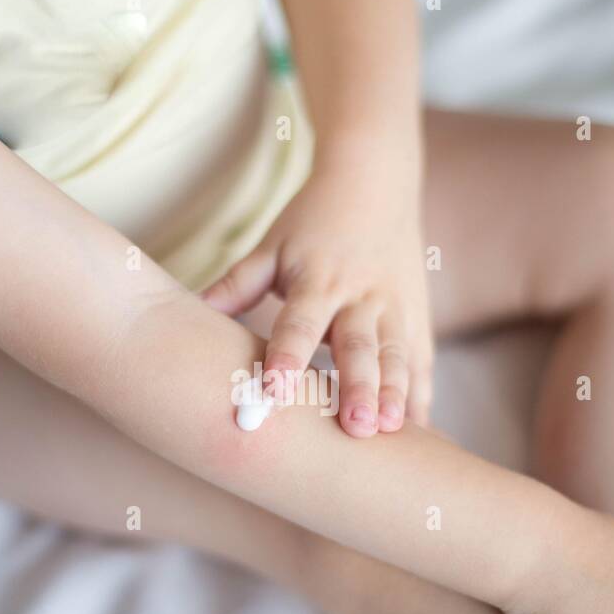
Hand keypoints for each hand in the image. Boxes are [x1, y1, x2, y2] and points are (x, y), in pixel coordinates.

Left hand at [202, 166, 432, 436]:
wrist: (376, 181)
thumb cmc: (313, 220)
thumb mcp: (272, 246)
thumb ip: (237, 283)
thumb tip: (192, 311)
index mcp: (319, 279)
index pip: (300, 322)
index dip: (288, 356)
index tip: (273, 390)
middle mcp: (361, 296)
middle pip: (358, 346)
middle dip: (358, 386)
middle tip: (353, 425)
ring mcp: (395, 307)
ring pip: (396, 355)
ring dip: (394, 393)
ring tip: (388, 429)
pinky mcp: (417, 318)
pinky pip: (421, 361)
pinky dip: (420, 396)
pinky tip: (417, 432)